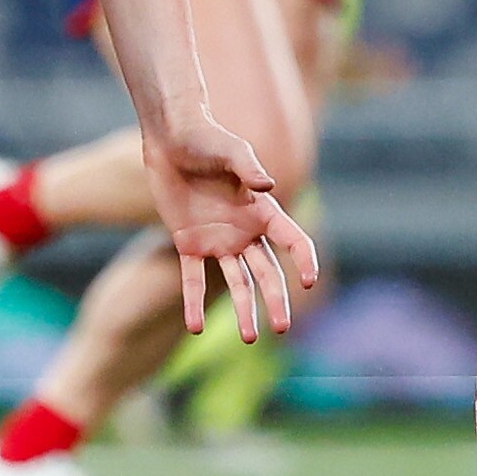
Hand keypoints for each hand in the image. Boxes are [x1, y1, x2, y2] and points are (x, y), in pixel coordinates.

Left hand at [146, 110, 320, 341]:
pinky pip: (192, 279)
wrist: (169, 138)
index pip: (292, 240)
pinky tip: (194, 327)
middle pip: (268, 272)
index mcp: (262, 209)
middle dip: (276, 300)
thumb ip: (248, 167)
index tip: (307, 280)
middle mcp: (244, 230)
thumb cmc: (205, 137)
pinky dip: (193, 303)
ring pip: (237, 283)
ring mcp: (218, 240)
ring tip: (249, 338)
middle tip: (283, 328)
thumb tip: (268, 184)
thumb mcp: (230, 150)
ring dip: (243, 310)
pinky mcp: (189, 243)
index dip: (302, 260)